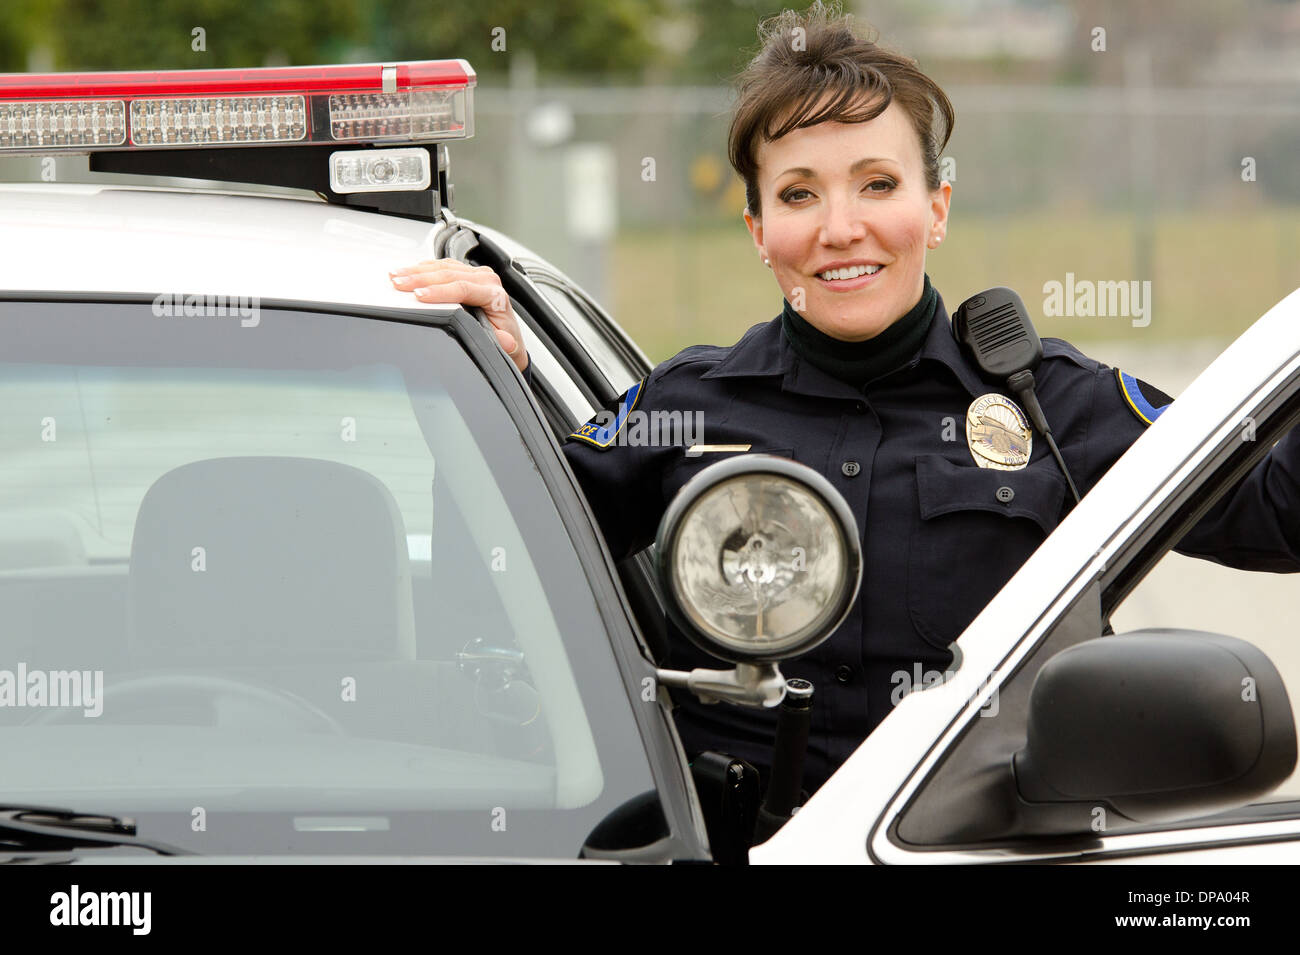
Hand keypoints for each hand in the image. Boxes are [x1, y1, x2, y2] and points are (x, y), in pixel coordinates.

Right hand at [389, 259, 528, 372]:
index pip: (463, 288)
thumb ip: (501, 342)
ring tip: (396, 276)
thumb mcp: (504, 346)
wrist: (507, 337)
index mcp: (495, 295)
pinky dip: (422, 268)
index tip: (419, 295)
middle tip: (399, 284)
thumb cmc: (502, 340)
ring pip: (443, 267)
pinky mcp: (465, 272)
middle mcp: (486, 280)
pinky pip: (442, 265)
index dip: (439, 292)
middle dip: (421, 279)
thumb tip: (505, 342)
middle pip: (449, 274)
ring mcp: (475, 274)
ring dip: (417, 271)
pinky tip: (407, 271)